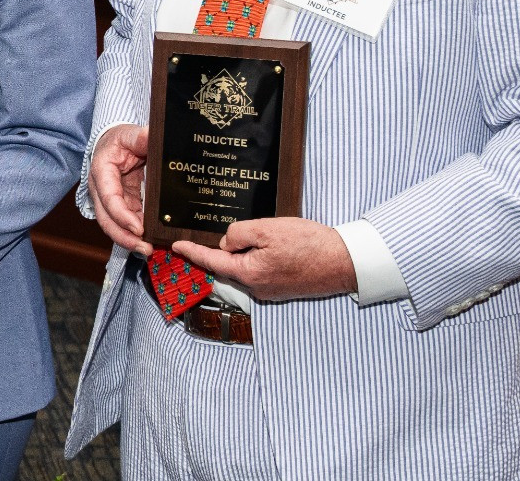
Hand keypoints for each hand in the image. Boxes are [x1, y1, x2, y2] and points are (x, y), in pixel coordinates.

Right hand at [87, 123, 151, 253]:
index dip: (122, 215)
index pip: (109, 197)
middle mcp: (101, 190)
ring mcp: (109, 200)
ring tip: (150, 249)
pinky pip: (126, 222)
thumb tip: (150, 135)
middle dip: (124, 237)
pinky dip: (136, 233)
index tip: (139, 228)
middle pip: (107, 219)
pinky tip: (151, 240)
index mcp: (101, 171)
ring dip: (130, 240)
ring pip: (114, 225)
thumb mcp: (130, 134)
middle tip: (145, 249)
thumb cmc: (119, 138)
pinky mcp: (121, 205)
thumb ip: (140, 136)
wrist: (114, 143)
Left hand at [170, 218, 357, 301]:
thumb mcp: (268, 229)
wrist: (345, 262)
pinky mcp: (282, 288)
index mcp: (249, 273)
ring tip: (249, 235)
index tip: (174, 246)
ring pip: (244, 268)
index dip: (191, 252)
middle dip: (217, 251)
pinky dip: (256, 258)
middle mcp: (256, 287)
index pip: (211, 261)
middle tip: (205, 234)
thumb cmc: (310, 244)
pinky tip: (266, 245)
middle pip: (227, 266)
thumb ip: (239, 234)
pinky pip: (259, 271)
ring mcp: (270, 290)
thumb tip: (227, 243)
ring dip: (241, 253)